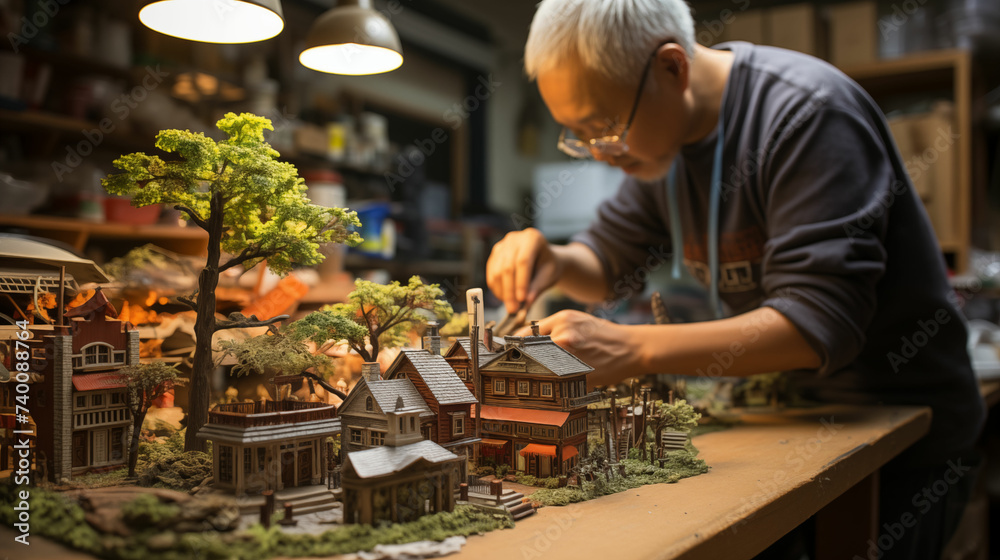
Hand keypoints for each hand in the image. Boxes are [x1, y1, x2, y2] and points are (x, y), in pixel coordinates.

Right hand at [486, 228, 562, 313]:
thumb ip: (538, 287)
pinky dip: (496, 289)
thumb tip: (526, 304)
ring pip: (497, 272)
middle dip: (510, 291)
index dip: (521, 282)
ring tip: (511, 306)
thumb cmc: (549, 266)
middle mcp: (514, 238)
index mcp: (532, 238)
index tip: (522, 300)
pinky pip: (491, 274)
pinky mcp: (494, 255)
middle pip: (507, 267)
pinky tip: (504, 299)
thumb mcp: (549, 276)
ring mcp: (502, 245)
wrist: (543, 259)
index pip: (523, 261)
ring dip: (502, 292)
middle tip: (513, 309)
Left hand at [516, 310, 641, 389]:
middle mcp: (565, 337)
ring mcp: (572, 358)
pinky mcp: (578, 376)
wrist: (631, 348)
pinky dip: (554, 384)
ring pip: (540, 371)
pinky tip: (558, 382)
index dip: (513, 346)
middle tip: (516, 368)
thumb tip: (523, 340)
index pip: (525, 334)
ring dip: (537, 375)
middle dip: (524, 361)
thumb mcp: (575, 319)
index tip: (506, 353)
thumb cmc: (602, 333)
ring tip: (538, 377)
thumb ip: (550, 327)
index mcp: (562, 320)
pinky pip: (557, 382)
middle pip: (529, 354)